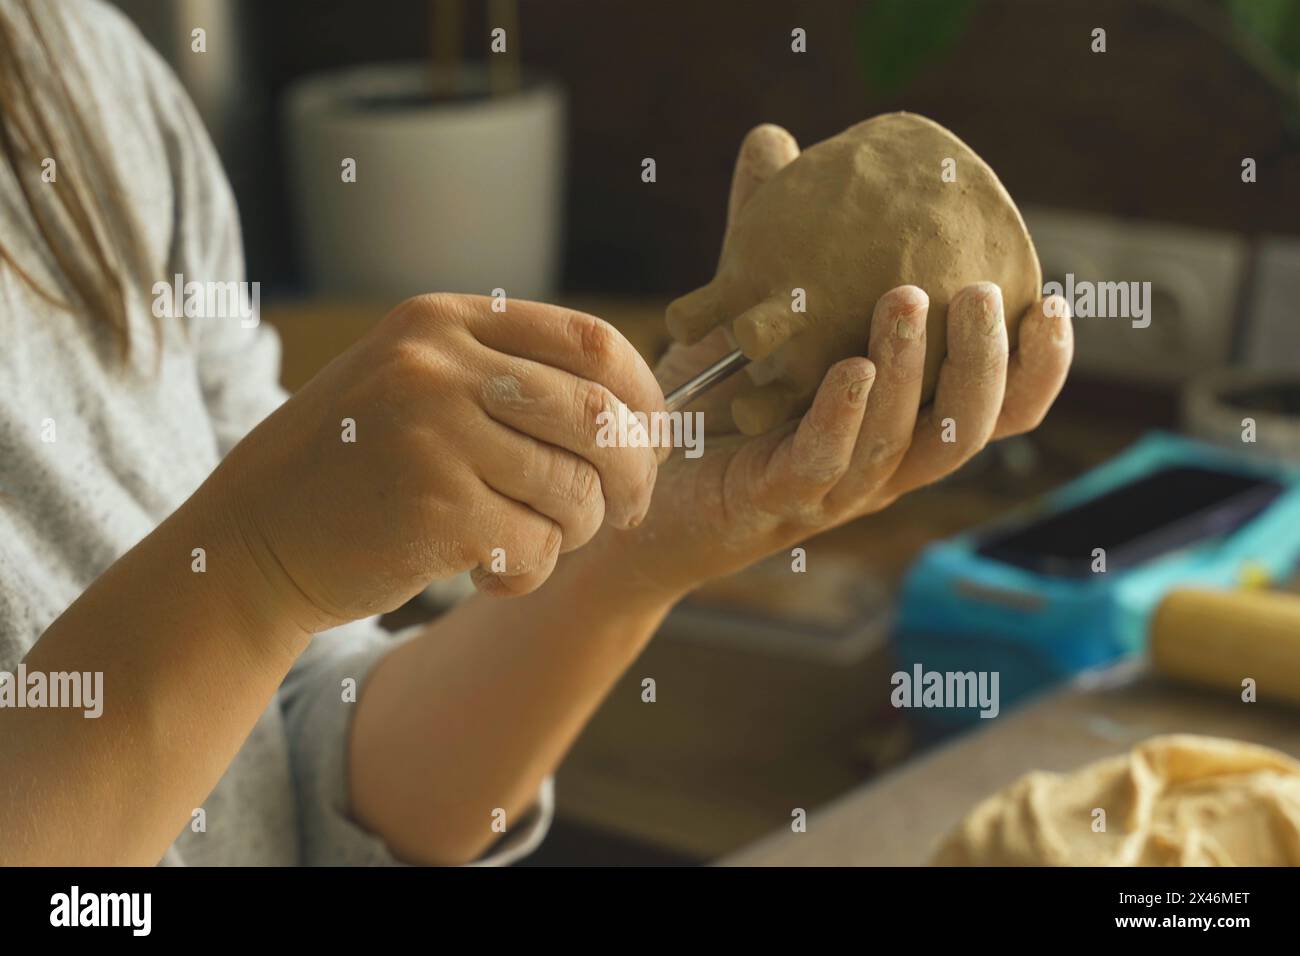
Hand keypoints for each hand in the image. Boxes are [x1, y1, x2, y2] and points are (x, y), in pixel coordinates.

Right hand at [210, 293, 664, 631]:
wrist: (250, 541)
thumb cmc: (354, 467)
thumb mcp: (418, 386)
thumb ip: (510, 378)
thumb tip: (642, 415)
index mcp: (442, 321)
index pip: (590, 341)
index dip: (644, 398)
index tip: (653, 444)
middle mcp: (438, 365)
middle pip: (599, 416)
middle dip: (634, 476)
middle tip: (625, 512)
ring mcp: (432, 434)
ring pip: (574, 489)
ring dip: (574, 532)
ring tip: (530, 540)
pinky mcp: (432, 510)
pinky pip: (536, 547)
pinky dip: (529, 572)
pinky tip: (485, 572)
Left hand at [587, 124, 1072, 600]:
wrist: (641, 473)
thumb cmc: (713, 395)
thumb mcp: (756, 310)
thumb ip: (772, 235)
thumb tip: (775, 138)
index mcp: (901, 421)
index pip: (999, 412)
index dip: (1040, 367)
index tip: (1055, 303)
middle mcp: (883, 463)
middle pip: (970, 431)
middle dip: (987, 360)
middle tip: (980, 291)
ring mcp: (834, 488)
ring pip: (905, 448)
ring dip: (915, 372)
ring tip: (910, 301)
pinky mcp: (778, 498)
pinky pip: (825, 463)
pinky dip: (844, 414)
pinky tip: (849, 366)